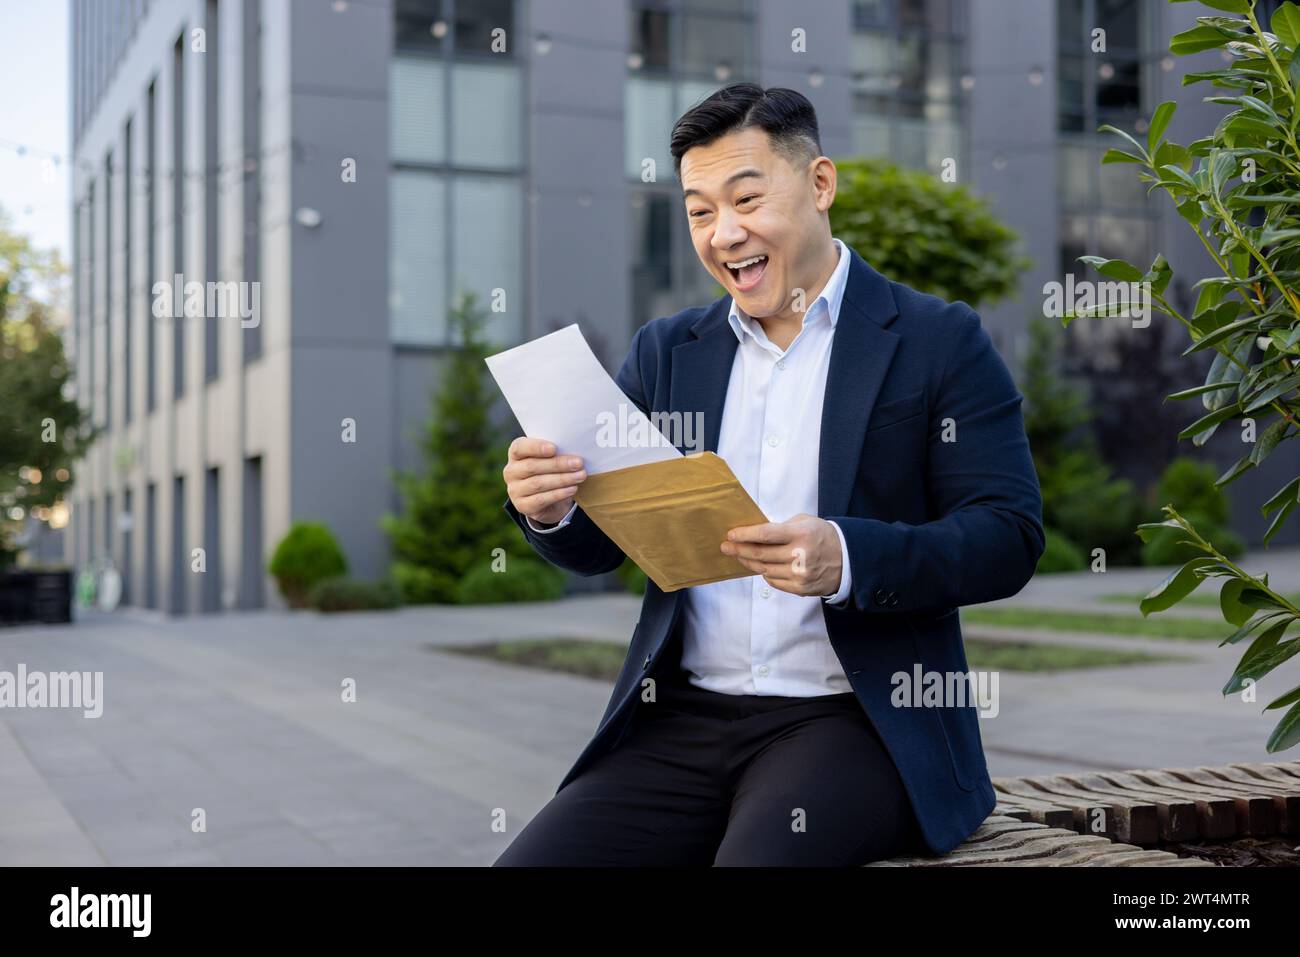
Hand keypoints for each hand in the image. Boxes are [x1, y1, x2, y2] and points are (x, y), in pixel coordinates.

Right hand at [503, 437, 586, 524]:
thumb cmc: (550, 471)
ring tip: (580, 476)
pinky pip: (541, 499)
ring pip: (538, 483)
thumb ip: (556, 452)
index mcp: (515, 454)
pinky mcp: (522, 506)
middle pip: (532, 466)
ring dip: (562, 479)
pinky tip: (572, 489)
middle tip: (578, 463)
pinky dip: (559, 494)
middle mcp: (511, 471)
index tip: (554, 448)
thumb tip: (574, 452)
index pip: (520, 447)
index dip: (536, 447)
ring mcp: (514, 490)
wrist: (547, 499)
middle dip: (558, 464)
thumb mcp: (550, 458)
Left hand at [720, 513, 841, 596]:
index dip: (745, 535)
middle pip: (760, 554)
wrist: (848, 559)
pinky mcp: (801, 588)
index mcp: (800, 534)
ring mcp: (800, 575)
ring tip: (739, 555)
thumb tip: (754, 533)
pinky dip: (764, 573)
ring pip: (764, 569)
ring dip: (748, 562)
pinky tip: (759, 566)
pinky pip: (774, 582)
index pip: (765, 534)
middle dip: (739, 549)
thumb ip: (781, 527)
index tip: (730, 535)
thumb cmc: (822, 535)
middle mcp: (800, 556)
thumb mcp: (805, 522)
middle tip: (726, 546)